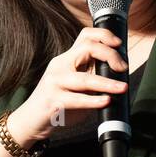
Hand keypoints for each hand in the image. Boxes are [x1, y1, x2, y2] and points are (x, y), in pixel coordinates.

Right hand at [7, 26, 130, 142]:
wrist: (31, 120)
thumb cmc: (59, 102)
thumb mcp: (78, 85)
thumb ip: (94, 76)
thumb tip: (120, 73)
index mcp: (67, 59)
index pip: (85, 36)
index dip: (104, 36)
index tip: (119, 44)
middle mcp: (60, 65)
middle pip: (87, 48)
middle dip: (109, 55)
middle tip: (123, 68)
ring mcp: (55, 82)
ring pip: (84, 79)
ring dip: (107, 83)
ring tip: (122, 88)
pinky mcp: (53, 100)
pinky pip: (76, 99)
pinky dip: (93, 100)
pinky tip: (105, 101)